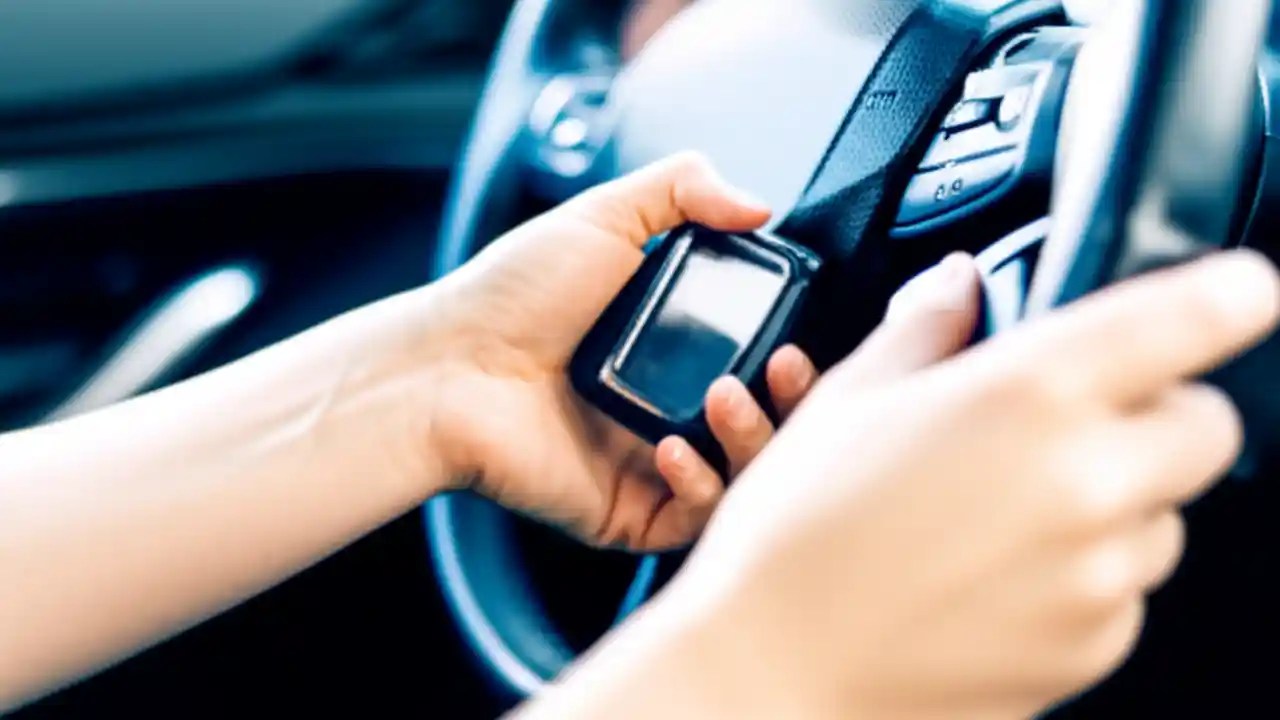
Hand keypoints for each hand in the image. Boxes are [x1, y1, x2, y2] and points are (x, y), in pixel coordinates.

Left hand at [420, 153, 815, 550]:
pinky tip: (672, 448)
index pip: (765, 366)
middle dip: (793, 405)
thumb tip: (759, 206)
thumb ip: (684, 189)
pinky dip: (700, 487)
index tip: (794, 337)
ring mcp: (654, 465)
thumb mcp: (603, 217)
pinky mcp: (629, 511)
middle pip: (771, 425)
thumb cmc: (510, 295)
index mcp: (680, 350)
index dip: (793, 361)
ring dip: (753, 441)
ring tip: (726, 398)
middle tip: (782, 369)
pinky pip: (692, 519)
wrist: (447, 362)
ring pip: (745, 478)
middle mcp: (675, 408)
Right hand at [614, 251, 1278, 717]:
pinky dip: (1085, 574)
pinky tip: (994, 573)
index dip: (1224, 292)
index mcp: (1029, 393)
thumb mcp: (847, 403)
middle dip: (1157, 412)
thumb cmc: (794, 539)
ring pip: (1165, 516)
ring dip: (1116, 499)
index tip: (1232, 290)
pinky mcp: (1092, 649)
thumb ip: (924, 328)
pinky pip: (1126, 593)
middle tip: (1069, 422)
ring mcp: (1098, 577)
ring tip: (1005, 512)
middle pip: (1205, 426)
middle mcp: (1086, 482)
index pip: (1195, 317)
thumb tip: (958, 283)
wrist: (771, 674)